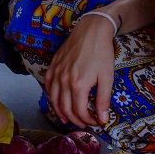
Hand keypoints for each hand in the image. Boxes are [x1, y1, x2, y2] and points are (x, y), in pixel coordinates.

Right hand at [44, 12, 116, 127]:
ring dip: (60, 112)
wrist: (91, 30)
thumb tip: (103, 120)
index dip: (87, 120)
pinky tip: (56, 101)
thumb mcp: (107, 77)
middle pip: (65, 109)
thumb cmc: (101, 53)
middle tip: (84, 123)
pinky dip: (51, 97)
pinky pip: (47, 86)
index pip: (79, 111)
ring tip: (68, 118)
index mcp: (78, 85)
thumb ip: (103, 100)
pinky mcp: (53, 66)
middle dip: (75, 119)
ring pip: (53, 99)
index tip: (96, 121)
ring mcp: (56, 73)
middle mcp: (63, 81)